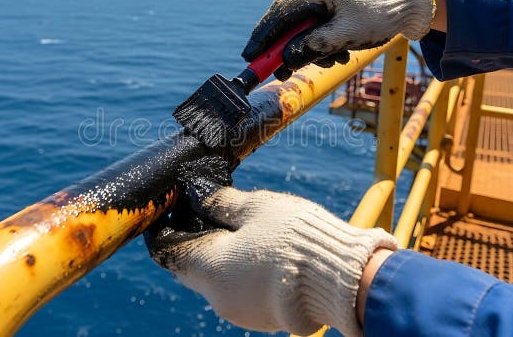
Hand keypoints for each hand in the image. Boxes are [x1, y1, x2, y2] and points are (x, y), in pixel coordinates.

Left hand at [146, 181, 397, 336]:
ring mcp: (242, 312)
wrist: (344, 281)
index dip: (168, 227)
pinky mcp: (265, 317)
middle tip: (215, 209)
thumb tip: (199, 194)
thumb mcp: (257, 207)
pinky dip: (248, 269)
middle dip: (202, 237)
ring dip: (228, 253)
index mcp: (208, 270)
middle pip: (195, 264)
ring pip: (222, 278)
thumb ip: (221, 202)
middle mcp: (218, 298)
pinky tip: (268, 249)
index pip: (168, 251)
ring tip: (249, 225)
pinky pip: (246, 289)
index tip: (175, 207)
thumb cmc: (297, 239)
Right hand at [242, 0, 436, 79]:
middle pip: (287, 21)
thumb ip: (312, 47)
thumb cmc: (380, 15)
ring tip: (333, 61)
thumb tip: (286, 59)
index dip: (262, 37)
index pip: (279, 12)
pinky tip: (338, 53)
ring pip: (301, 26)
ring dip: (310, 49)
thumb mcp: (345, 35)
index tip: (251, 57)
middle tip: (281, 73)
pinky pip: (315, 25)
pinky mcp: (331, 3)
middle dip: (286, 49)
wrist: (409, 4)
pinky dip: (321, 43)